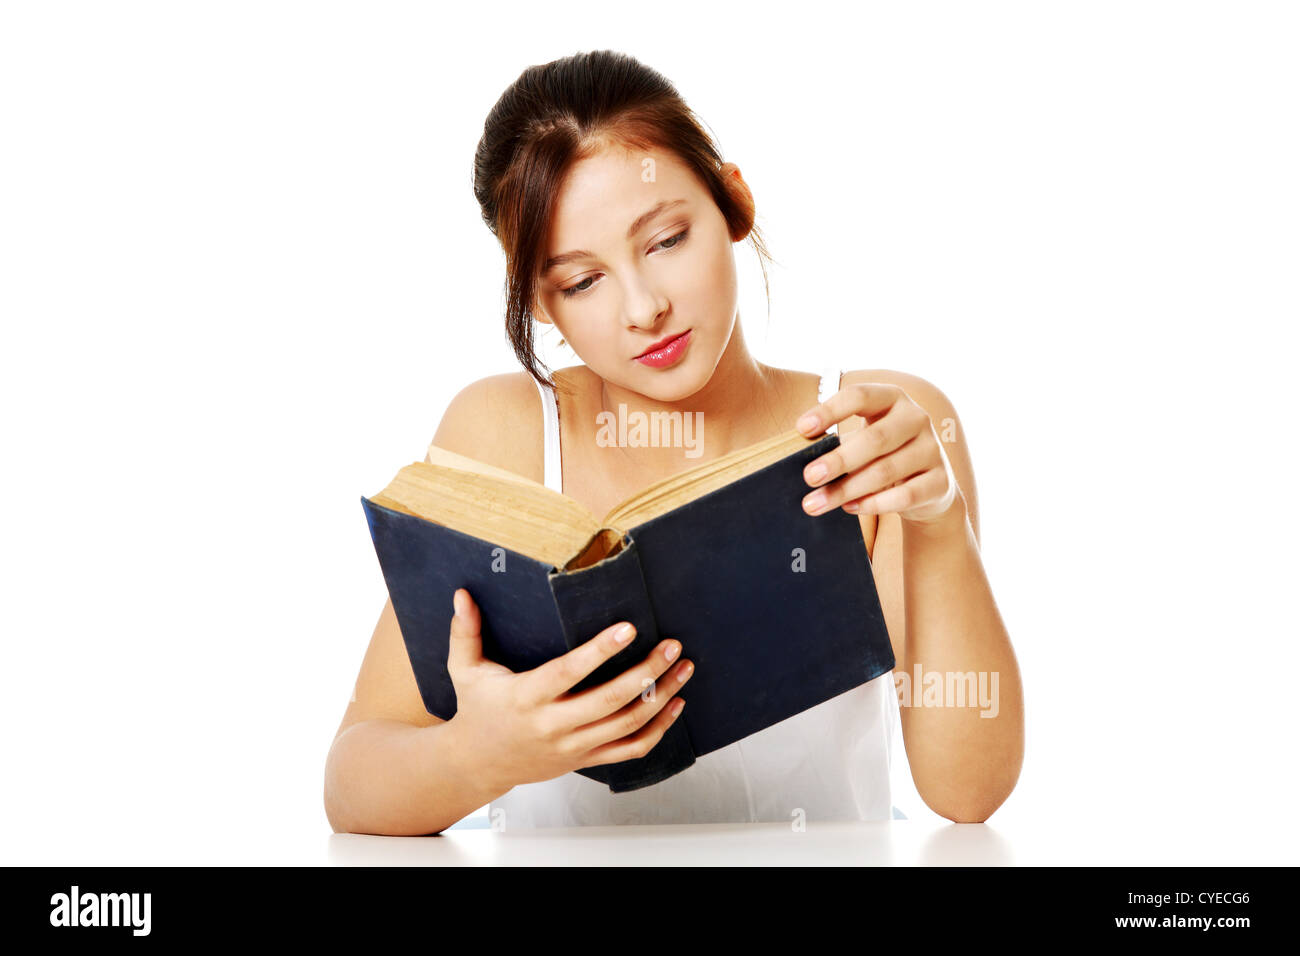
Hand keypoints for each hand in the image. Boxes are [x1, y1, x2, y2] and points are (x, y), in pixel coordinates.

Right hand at [445, 588, 692, 791]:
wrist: (477, 764)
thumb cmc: (476, 709)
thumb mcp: (465, 670)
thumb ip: (466, 632)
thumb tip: (462, 593)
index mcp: (526, 698)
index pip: (568, 673)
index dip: (600, 652)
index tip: (629, 628)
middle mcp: (552, 726)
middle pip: (608, 701)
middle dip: (646, 673)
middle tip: (672, 646)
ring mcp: (572, 747)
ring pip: (626, 725)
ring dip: (661, 697)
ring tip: (683, 667)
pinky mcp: (585, 760)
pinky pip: (630, 750)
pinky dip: (658, 730)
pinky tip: (676, 704)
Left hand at [795, 381, 961, 525]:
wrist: (928, 487)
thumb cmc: (882, 456)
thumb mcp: (863, 439)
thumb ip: (839, 442)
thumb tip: (801, 461)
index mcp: (892, 398)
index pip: (860, 396)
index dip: (830, 410)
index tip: (801, 428)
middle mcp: (916, 418)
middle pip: (875, 439)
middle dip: (838, 460)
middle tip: (808, 477)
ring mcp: (932, 449)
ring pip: (886, 472)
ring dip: (847, 490)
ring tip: (816, 503)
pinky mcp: (941, 481)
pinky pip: (905, 495)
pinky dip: (875, 504)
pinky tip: (850, 508)